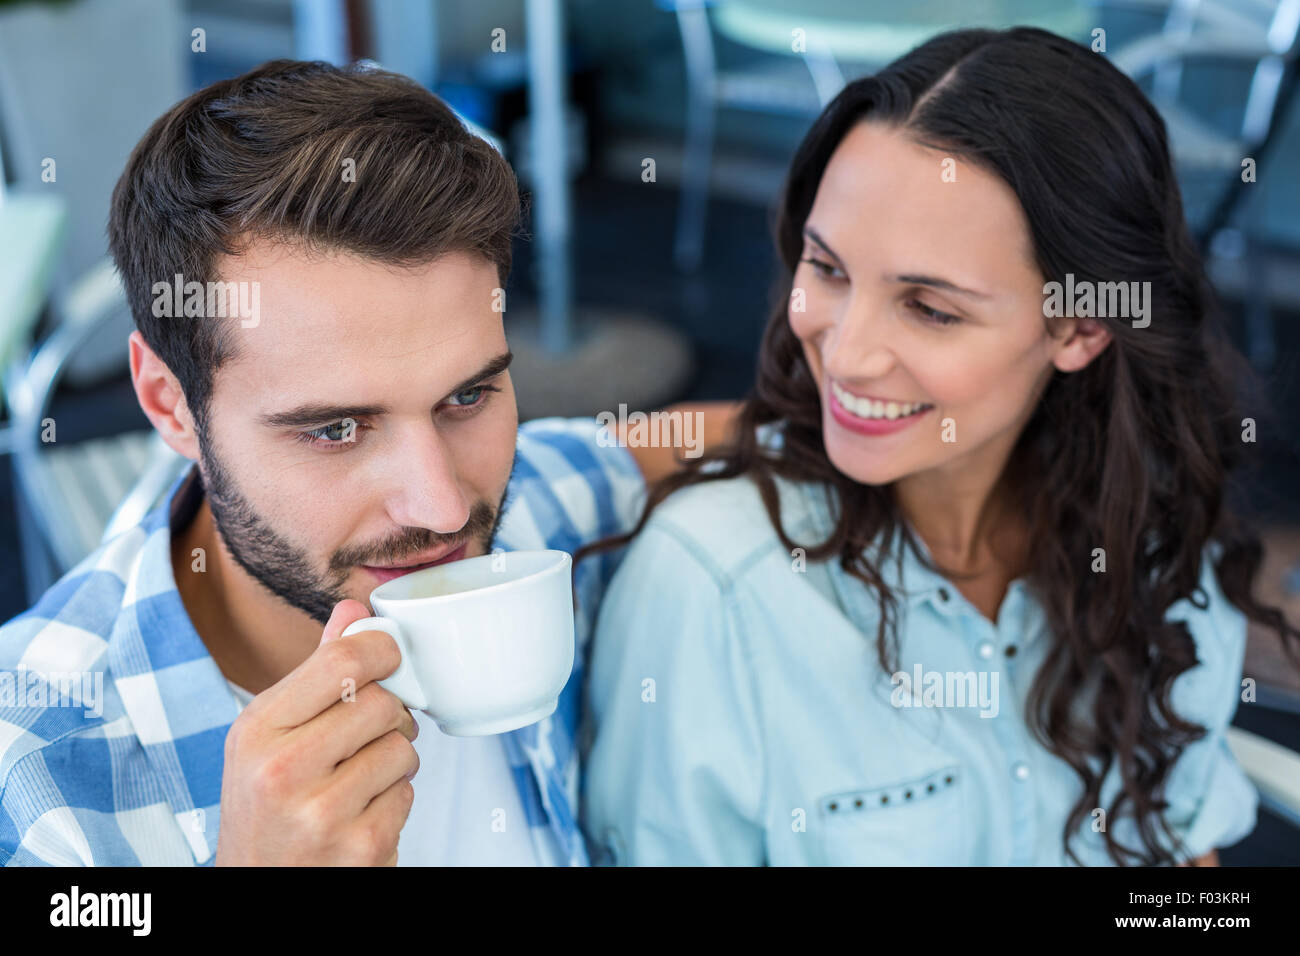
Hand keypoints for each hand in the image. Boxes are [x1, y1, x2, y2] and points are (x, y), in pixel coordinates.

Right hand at [214, 600, 419, 864]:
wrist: (260, 890)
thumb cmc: (268, 810)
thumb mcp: (270, 738)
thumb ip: (316, 673)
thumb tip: (354, 609)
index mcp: (257, 729)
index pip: (343, 660)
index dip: (382, 651)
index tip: (389, 659)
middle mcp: (282, 768)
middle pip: (381, 703)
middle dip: (387, 718)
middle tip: (367, 738)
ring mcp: (322, 811)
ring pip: (403, 749)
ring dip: (393, 763)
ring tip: (357, 784)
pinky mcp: (361, 846)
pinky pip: (409, 794)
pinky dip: (394, 803)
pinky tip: (359, 817)